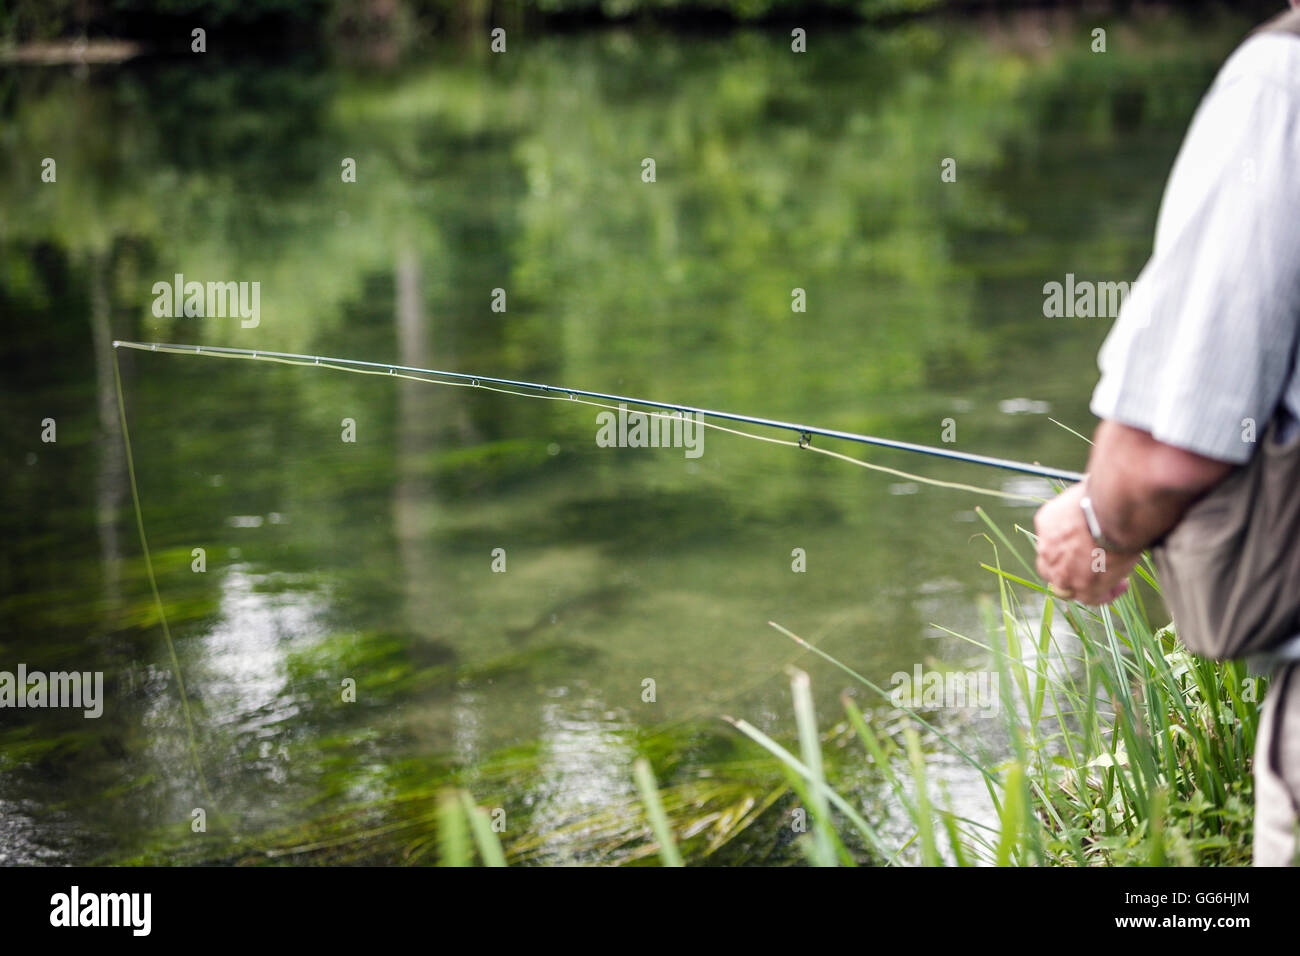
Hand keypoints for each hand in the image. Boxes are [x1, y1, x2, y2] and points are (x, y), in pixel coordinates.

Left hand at [1033, 483, 1139, 605]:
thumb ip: (1086, 504)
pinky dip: (1106, 593)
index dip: (1067, 546)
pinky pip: (1091, 598)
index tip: (1087, 544)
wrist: (1114, 510)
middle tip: (1091, 565)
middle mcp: (1046, 548)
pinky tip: (1122, 584)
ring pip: (1065, 586)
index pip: (1051, 540)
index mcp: (1046, 521)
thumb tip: (1100, 497)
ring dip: (1084, 583)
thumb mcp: (1087, 493)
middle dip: (1067, 568)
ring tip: (1108, 578)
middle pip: (1050, 566)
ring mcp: (1061, 571)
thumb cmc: (1107, 493)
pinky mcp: (1082, 587)